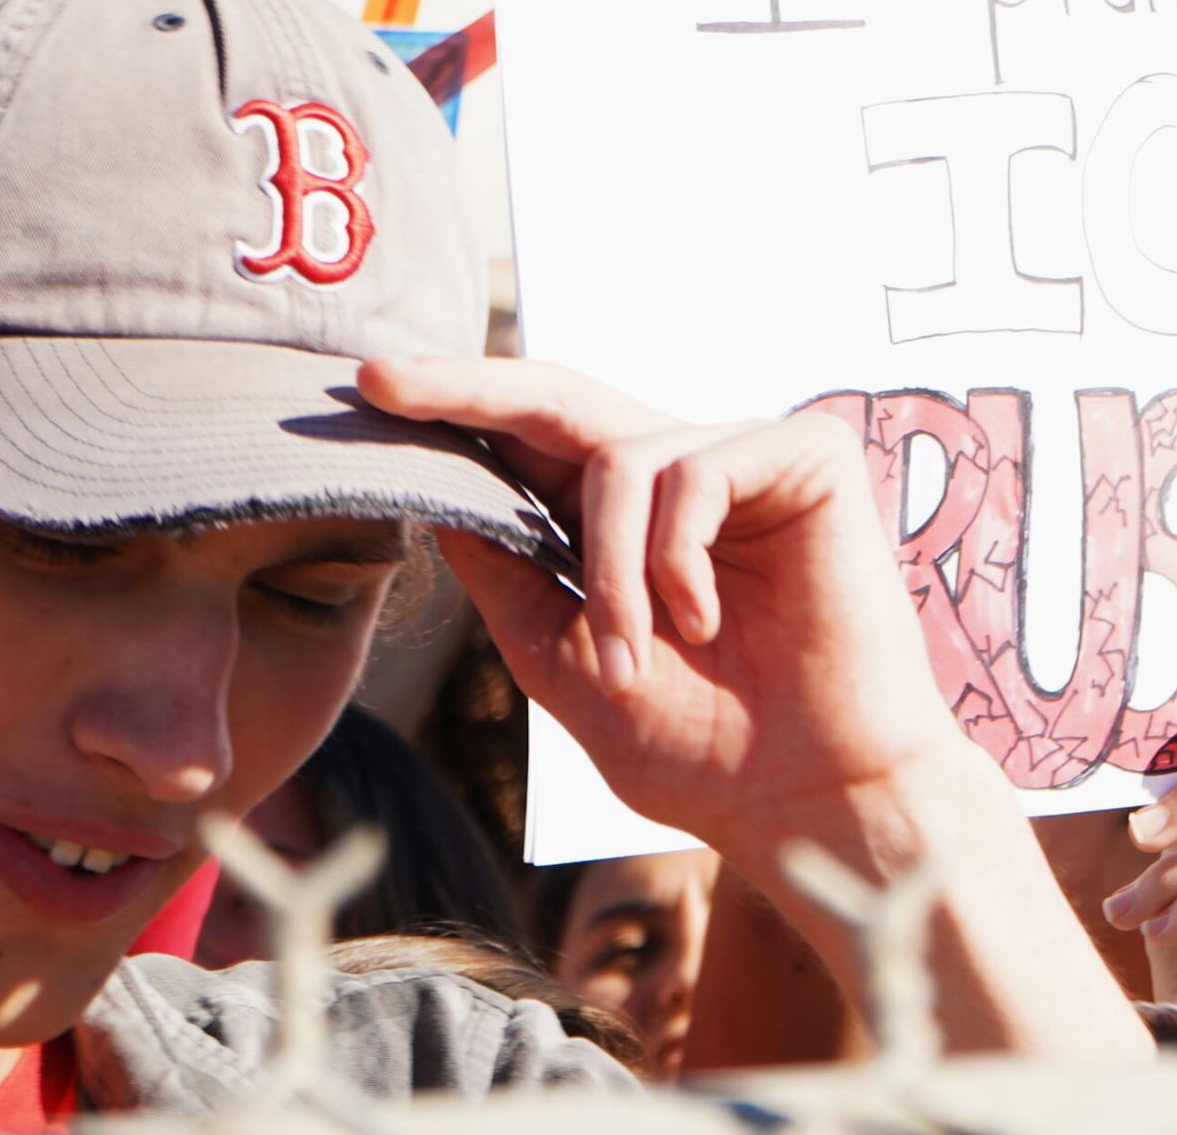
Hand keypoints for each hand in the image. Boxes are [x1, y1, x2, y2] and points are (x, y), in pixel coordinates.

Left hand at [361, 356, 963, 847]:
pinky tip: (708, 620)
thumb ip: (510, 579)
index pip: (531, 446)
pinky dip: (674, 558)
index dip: (454, 417)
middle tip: (381, 379)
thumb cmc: (704, 750)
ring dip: (608, 570)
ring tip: (639, 654)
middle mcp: (687, 477)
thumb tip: (440, 502)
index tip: (364, 392)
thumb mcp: (567, 662)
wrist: (811, 796)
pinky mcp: (810, 457)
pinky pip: (693, 472)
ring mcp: (750, 460)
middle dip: (467, 390)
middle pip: (560, 400)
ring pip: (621, 460)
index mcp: (629, 525)